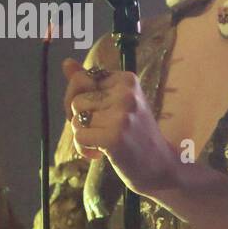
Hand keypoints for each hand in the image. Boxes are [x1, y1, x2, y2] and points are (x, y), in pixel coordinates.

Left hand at [60, 57, 182, 199]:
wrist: (160, 166)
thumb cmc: (135, 134)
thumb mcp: (116, 103)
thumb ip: (90, 83)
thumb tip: (66, 63)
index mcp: (126, 79)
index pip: (81, 79)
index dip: (80, 99)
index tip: (97, 114)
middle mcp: (126, 93)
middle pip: (76, 100)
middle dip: (80, 119)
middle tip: (101, 130)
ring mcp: (121, 114)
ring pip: (75, 119)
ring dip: (83, 134)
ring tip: (104, 141)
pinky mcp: (114, 136)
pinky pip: (79, 137)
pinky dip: (84, 149)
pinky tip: (101, 154)